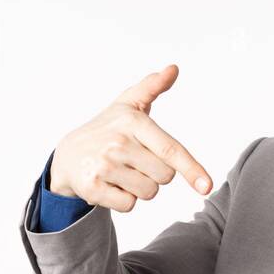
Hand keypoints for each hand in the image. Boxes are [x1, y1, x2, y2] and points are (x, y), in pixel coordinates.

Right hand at [48, 63, 212, 211]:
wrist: (67, 155)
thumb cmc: (106, 129)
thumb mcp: (127, 105)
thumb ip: (152, 87)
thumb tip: (173, 68)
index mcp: (132, 122)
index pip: (170, 150)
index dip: (192, 169)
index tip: (206, 186)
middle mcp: (118, 143)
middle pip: (164, 177)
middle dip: (155, 174)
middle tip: (134, 162)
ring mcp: (104, 166)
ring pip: (148, 192)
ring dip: (140, 188)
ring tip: (121, 173)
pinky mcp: (92, 188)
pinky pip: (128, 205)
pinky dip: (123, 200)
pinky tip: (110, 185)